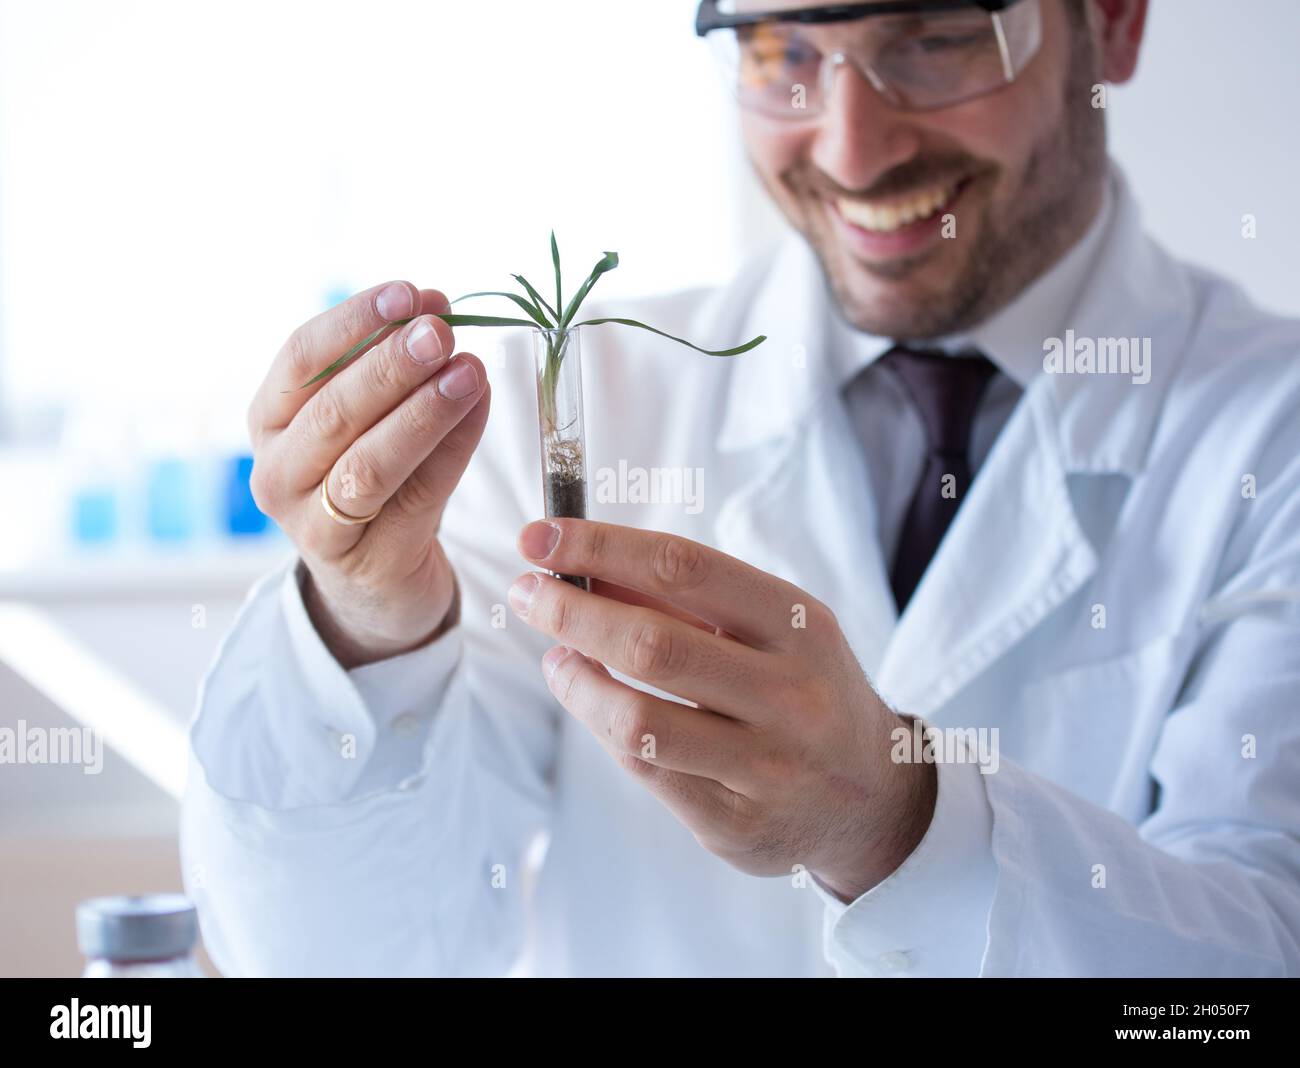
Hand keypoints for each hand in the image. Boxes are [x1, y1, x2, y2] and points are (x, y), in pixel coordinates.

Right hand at [247, 281, 489, 667]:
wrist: (374, 578)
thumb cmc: (370, 478)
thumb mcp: (361, 418)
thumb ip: (386, 367)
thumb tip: (434, 306)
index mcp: (270, 419)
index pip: (300, 358)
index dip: (353, 321)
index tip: (407, 293)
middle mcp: (279, 471)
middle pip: (333, 411)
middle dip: (391, 365)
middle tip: (441, 331)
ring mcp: (316, 525)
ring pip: (370, 462)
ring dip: (423, 411)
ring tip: (470, 370)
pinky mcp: (367, 560)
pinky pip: (417, 498)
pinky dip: (452, 451)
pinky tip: (479, 410)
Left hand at [508, 519, 936, 901]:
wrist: (873, 794)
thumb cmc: (803, 687)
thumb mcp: (770, 626)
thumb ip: (685, 599)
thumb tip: (585, 566)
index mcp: (798, 625)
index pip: (684, 568)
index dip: (601, 547)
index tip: (541, 536)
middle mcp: (788, 695)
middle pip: (652, 644)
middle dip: (570, 611)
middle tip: (527, 592)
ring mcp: (765, 766)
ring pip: (638, 720)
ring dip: (576, 680)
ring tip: (556, 656)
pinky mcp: (736, 824)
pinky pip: (646, 771)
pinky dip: (604, 726)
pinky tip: (590, 700)